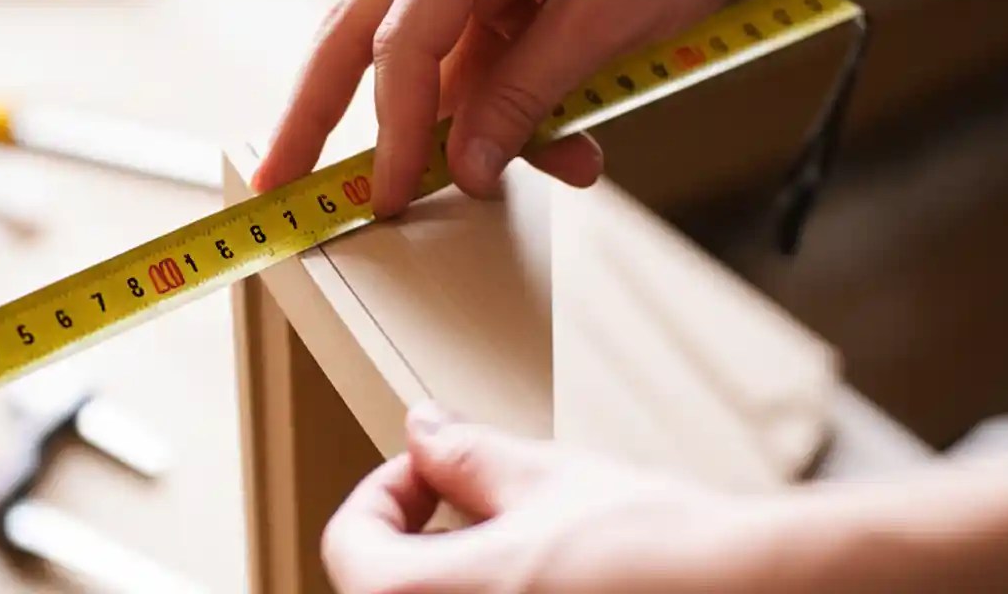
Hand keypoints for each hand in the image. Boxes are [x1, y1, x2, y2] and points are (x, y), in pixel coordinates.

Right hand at [252, 0, 794, 214]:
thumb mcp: (605, 21)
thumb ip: (525, 99)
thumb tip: (463, 168)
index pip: (402, 42)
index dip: (391, 130)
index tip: (388, 195)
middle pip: (355, 32)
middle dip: (314, 112)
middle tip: (276, 179)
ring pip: (425, 59)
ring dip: (452, 128)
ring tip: (492, 179)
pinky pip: (481, 62)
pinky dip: (505, 111)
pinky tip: (560, 144)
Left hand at [322, 402, 783, 592]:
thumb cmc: (656, 551)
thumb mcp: (545, 481)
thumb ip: (465, 457)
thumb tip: (424, 429)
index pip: (351, 542)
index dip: (386, 489)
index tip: (430, 466)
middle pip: (387, 582)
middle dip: (423, 530)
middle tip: (475, 496)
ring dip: (460, 565)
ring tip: (525, 533)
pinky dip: (499, 591)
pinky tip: (555, 573)